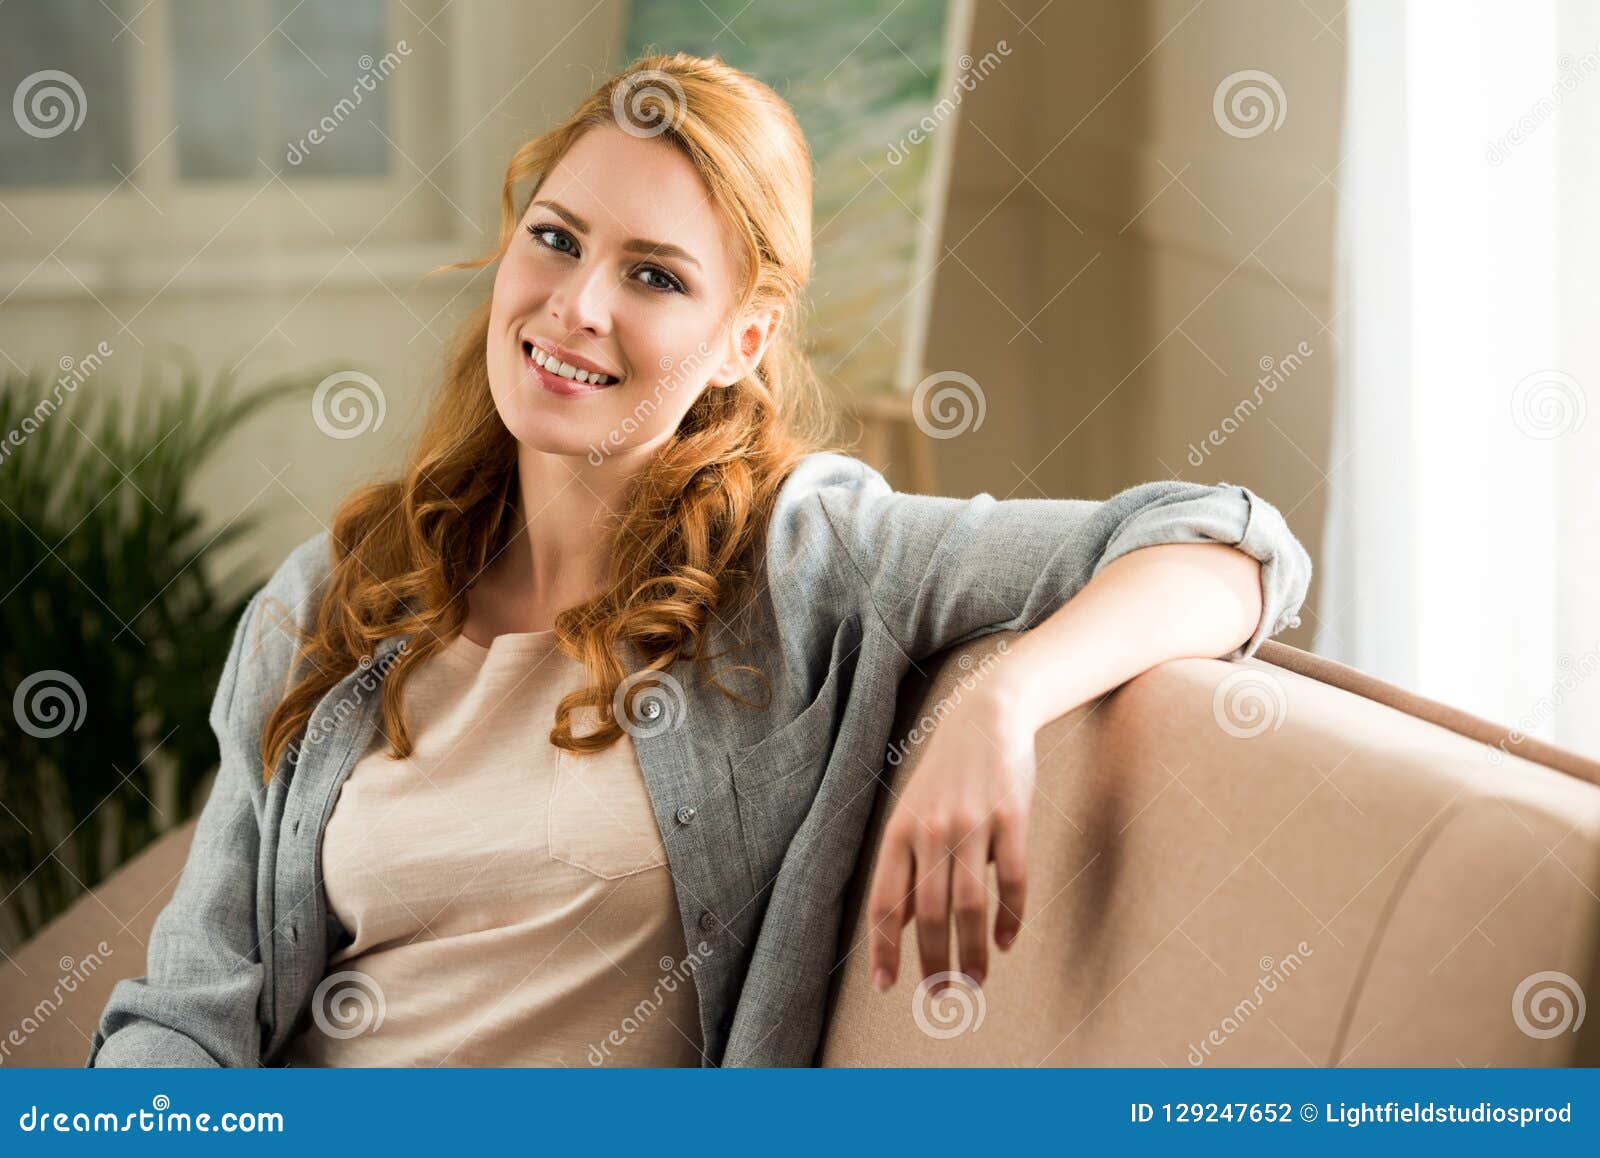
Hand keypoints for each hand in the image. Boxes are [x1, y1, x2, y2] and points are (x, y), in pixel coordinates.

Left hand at [865, 688, 1036, 994]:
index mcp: (899, 831)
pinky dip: (1009, 918)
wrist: (986, 717)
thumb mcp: (913, 815)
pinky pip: (1012, 880)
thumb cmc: (946, 776)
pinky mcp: (1012, 818)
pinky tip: (1006, 941)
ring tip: (976, 979)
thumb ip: (906, 867)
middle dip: (934, 961)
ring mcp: (972, 823)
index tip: (888, 985)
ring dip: (972, 951)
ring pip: (969, 905)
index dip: (884, 947)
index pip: (885, 902)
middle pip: (930, 914)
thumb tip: (900, 923)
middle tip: (942, 992)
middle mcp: (931, 829)